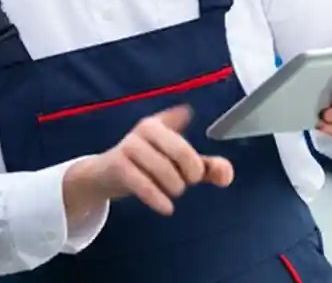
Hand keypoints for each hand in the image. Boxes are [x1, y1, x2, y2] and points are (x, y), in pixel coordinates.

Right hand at [62, 105, 232, 218]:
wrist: (105, 174)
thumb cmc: (147, 165)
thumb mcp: (178, 164)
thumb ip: (207, 168)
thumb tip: (226, 175)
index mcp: (161, 122)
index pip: (193, 135)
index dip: (200, 158)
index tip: (199, 174)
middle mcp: (146, 128)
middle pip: (183, 151)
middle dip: (191, 173)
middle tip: (187, 182)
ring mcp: (130, 145)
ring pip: (165, 170)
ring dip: (174, 187)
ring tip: (171, 190)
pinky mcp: (118, 165)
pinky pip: (144, 184)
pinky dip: (158, 199)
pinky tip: (167, 207)